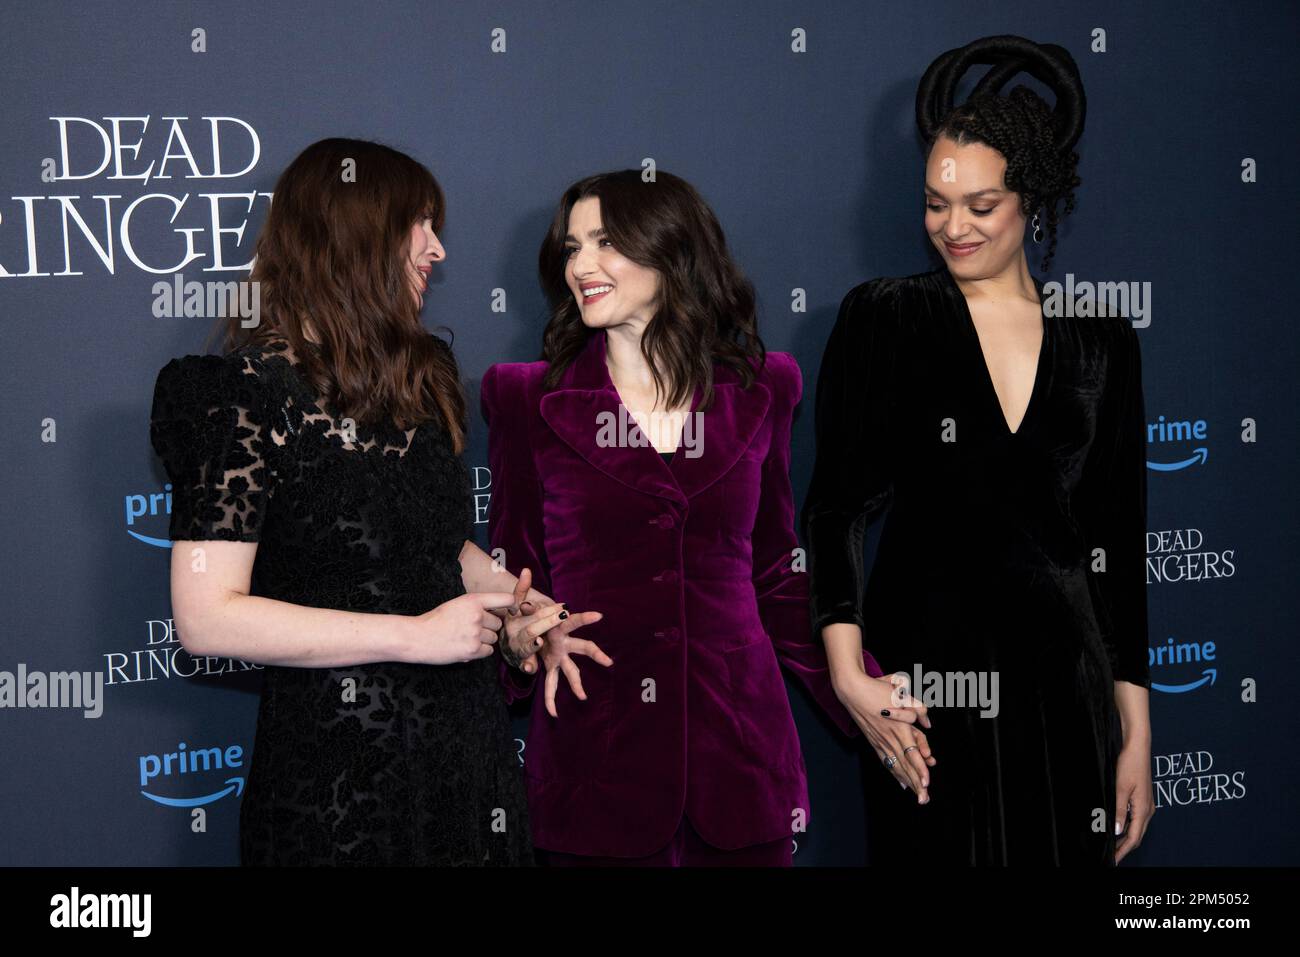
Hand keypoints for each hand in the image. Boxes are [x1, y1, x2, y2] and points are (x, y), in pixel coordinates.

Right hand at [408, 592, 514, 664]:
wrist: (417, 637)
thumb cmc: (436, 620)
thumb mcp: (457, 604)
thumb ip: (477, 606)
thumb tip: (501, 612)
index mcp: (473, 600)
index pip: (506, 599)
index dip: (511, 606)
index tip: (511, 610)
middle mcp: (477, 615)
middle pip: (498, 623)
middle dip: (488, 627)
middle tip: (469, 629)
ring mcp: (475, 633)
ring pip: (493, 638)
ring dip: (483, 640)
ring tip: (464, 638)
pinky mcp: (473, 650)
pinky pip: (488, 651)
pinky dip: (480, 651)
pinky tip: (465, 647)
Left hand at [492, 569, 610, 717]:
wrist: (515, 628)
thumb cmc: (523, 614)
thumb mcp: (518, 602)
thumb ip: (521, 591)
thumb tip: (524, 573)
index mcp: (559, 626)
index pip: (574, 621)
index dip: (585, 618)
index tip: (598, 616)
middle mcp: (563, 642)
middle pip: (583, 648)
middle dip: (595, 654)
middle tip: (608, 662)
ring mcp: (557, 656)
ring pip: (571, 671)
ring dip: (577, 684)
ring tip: (583, 697)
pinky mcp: (548, 666)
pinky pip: (551, 685)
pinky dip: (550, 699)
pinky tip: (552, 713)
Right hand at [834, 670, 935, 802]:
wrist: (853, 691)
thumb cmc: (877, 689)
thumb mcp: (902, 694)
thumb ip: (918, 708)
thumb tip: (927, 723)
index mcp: (899, 728)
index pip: (912, 754)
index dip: (920, 769)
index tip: (927, 782)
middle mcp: (890, 738)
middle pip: (906, 765)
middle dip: (917, 783)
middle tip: (924, 799)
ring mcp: (880, 741)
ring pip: (897, 765)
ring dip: (908, 781)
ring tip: (918, 796)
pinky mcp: (874, 741)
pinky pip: (886, 761)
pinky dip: (895, 773)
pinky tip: (902, 782)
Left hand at [1114, 736, 1153, 862]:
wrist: (1137, 746)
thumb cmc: (1130, 764)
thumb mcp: (1120, 789)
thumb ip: (1118, 811)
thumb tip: (1116, 831)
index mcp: (1143, 809)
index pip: (1133, 838)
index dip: (1123, 851)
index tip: (1113, 860)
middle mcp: (1148, 809)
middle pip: (1136, 835)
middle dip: (1124, 848)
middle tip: (1111, 857)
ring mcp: (1146, 804)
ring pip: (1136, 827)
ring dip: (1125, 838)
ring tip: (1112, 846)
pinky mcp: (1142, 798)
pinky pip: (1135, 818)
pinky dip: (1127, 826)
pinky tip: (1117, 827)